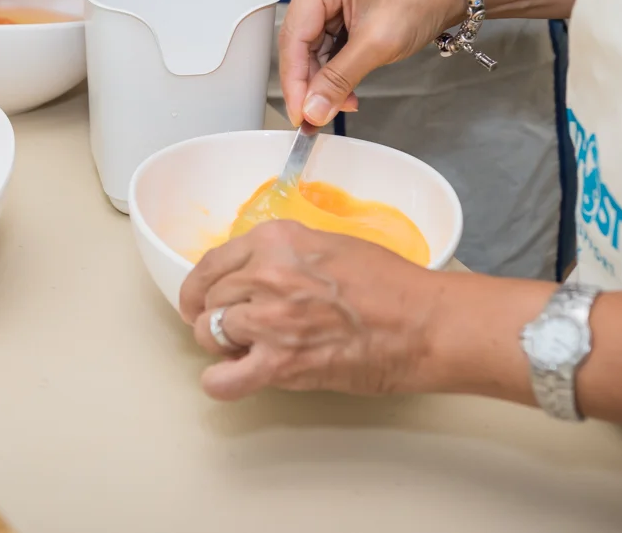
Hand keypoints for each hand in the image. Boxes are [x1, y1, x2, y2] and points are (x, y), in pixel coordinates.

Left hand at [178, 221, 443, 400]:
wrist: (423, 322)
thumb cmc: (389, 284)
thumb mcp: (326, 245)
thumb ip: (282, 256)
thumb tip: (252, 274)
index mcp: (275, 240)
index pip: (211, 263)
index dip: (200, 287)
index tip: (199, 300)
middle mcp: (265, 274)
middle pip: (209, 299)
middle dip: (216, 316)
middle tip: (234, 329)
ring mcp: (270, 319)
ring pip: (209, 334)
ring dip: (223, 345)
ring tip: (247, 349)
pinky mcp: (281, 362)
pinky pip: (224, 379)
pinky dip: (221, 382)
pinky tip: (234, 377)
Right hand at [279, 0, 463, 126]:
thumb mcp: (378, 43)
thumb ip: (339, 79)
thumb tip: (312, 110)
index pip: (293, 37)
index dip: (294, 81)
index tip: (298, 114)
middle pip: (299, 43)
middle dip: (312, 83)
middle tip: (317, 115)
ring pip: (309, 48)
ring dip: (324, 79)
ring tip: (341, 102)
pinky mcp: (332, 5)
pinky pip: (323, 44)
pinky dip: (333, 69)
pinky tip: (344, 88)